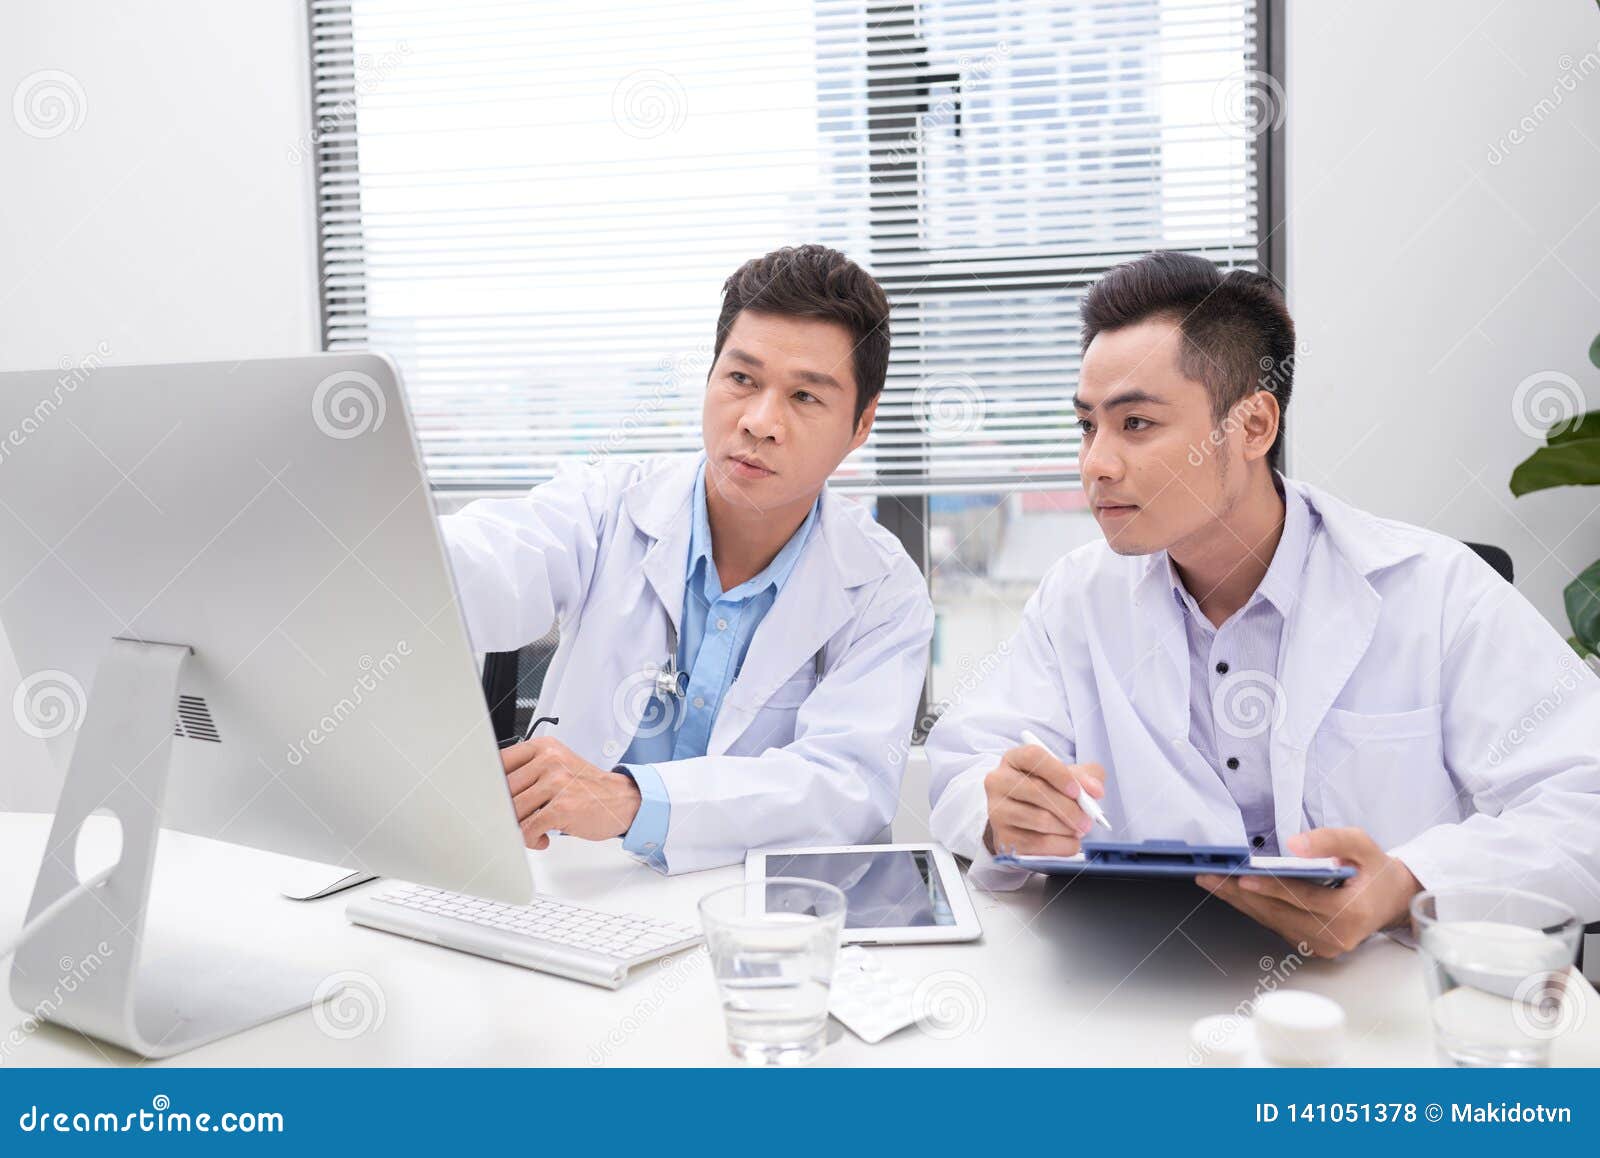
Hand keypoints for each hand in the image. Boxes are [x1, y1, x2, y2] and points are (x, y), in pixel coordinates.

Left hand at [500, 737, 641, 849]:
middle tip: (513, 820)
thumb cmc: (587, 786)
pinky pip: (528, 828)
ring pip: (514, 810)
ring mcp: (556, 783)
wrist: (622, 799)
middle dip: (504, 810)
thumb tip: (492, 791)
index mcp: (545, 748)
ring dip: (518, 827)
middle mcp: (550, 761)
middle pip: (504, 789)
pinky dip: (531, 839)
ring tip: (532, 830)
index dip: (488, 783)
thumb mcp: (558, 765)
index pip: (500, 760)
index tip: (485, 797)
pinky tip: (542, 838)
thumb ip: (528, 771)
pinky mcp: (562, 808)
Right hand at [982, 742, 1107, 856]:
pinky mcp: (1003, 837)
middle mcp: (999, 781)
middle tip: (1088, 820)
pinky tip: (1069, 841)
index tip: (1077, 791)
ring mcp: (997, 810)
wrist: (1024, 822)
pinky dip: (1061, 845)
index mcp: (1014, 759)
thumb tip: (1095, 790)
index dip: (1058, 773)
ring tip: (1078, 829)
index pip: (1033, 757)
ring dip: (1067, 827)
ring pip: (1039, 819)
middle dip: (1069, 808)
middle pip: (1036, 790)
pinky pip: (1038, 843)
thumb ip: (1086, 777)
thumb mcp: (1068, 777)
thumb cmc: (1047, 792)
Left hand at [1195, 827, 1421, 957]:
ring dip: (1240, 901)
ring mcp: (1323, 946)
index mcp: (1350, 913)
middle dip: (1240, 892)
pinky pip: (1277, 925)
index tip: (1241, 877)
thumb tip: (1295, 845)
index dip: (1270, 887)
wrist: (1392, 899)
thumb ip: (1329, 840)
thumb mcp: (1361, 844)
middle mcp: (1335, 936)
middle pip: (1279, 912)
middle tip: (1211, 875)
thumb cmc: (1376, 871)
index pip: (1302, 899)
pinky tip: (1233, 893)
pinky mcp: (1313, 947)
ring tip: (1213, 881)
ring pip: (1273, 921)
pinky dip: (1254, 908)